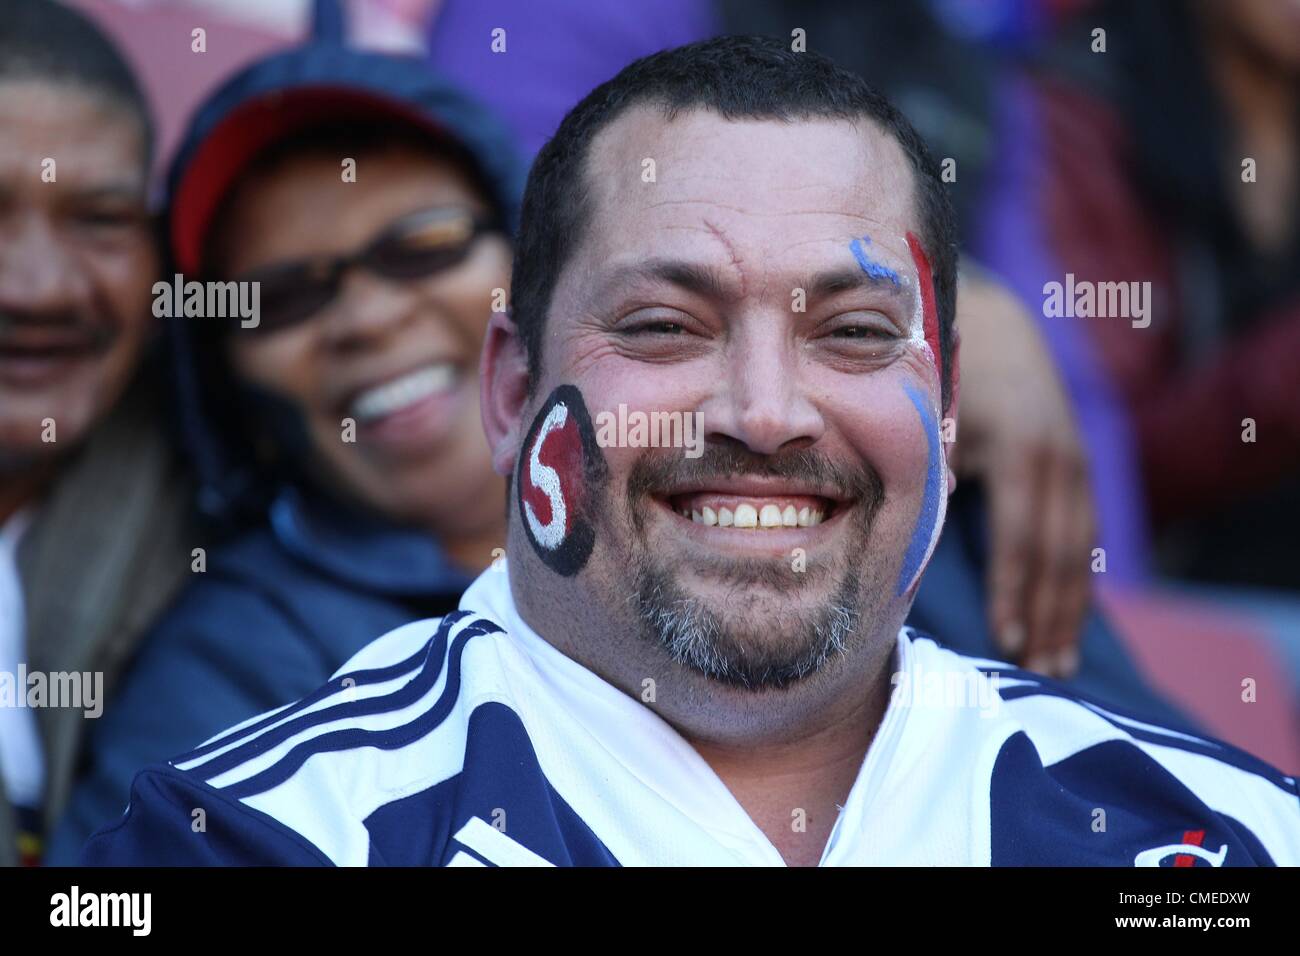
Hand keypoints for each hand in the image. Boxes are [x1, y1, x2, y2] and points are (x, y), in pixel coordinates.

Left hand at [951, 269, 1095, 677]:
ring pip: (1081, 546)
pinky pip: (1084, 530)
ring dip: (1071, 607)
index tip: (1006, 642)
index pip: (1023, 537)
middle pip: (1062, 551)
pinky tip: (1066, 617)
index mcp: (1020, 445)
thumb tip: (933, 517)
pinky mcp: (1080, 462)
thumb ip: (932, 466)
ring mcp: (1078, 456)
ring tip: (1057, 661)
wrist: (991, 321)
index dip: (1016, 593)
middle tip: (1038, 673)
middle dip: (1051, 615)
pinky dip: (1076, 576)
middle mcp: (1060, 453)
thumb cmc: (940, 374)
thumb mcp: (930, 413)